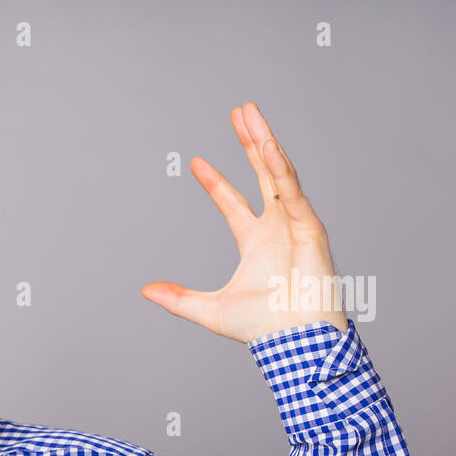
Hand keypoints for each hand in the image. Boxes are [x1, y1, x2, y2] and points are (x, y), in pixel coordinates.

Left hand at [140, 102, 346, 343]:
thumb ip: (178, 299)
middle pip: (262, 174)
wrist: (295, 342)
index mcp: (256, 242)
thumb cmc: (263, 328)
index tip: (195, 162)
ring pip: (278, 172)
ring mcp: (295, 224)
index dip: (215, 182)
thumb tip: (146, 290)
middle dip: (249, 143)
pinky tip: (267, 145)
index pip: (233, 202)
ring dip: (264, 142)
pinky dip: (280, 168)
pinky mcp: (310, 227)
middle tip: (239, 112)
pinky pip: (293, 191)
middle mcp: (276, 227)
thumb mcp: (209, 310)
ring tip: (250, 114)